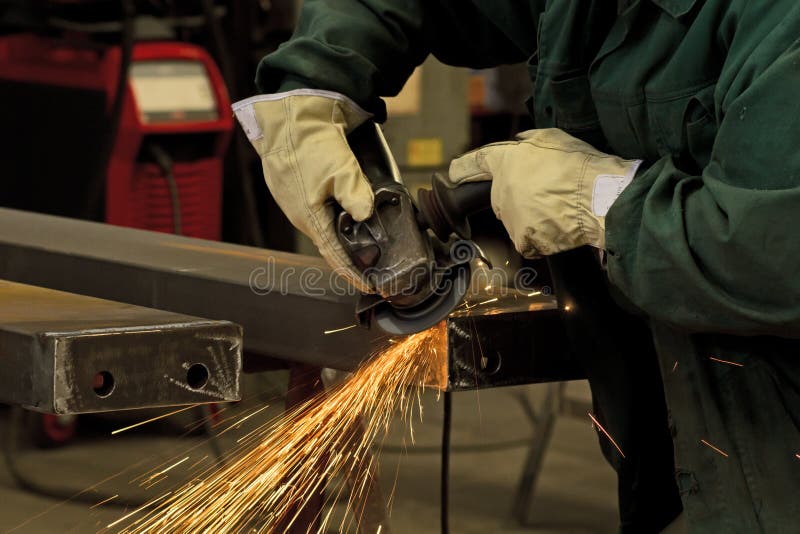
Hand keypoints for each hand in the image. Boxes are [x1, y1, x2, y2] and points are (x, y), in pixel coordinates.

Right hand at [233, 90, 374, 291]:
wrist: (291, 115)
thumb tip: (366, 215)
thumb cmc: (311, 142)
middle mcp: (299, 214)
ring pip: (323, 226)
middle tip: (372, 265)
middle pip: (328, 242)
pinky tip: (347, 215)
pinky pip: (317, 211)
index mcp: (308, 215)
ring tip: (363, 243)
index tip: (368, 284)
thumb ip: (356, 195)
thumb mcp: (341, 169)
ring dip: (342, 235)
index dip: (352, 271)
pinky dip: (334, 218)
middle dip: (349, 256)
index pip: (333, 254)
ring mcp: (295, 201)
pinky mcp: (295, 188)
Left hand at [448, 128, 641, 257]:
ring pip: (515, 219)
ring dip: (532, 217)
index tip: (454, 172)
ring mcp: (510, 216)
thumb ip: (529, 141)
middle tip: (547, 194)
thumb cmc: (579, 166)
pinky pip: (527, 242)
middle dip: (517, 197)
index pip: (474, 163)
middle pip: (499, 197)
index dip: (462, 168)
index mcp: (506, 161)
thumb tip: (520, 143)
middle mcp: (501, 189)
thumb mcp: (552, 138)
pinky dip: (540, 239)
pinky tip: (558, 228)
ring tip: (559, 209)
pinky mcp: (522, 238)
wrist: (597, 197)